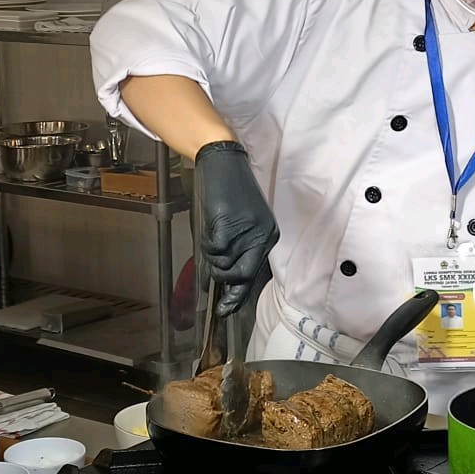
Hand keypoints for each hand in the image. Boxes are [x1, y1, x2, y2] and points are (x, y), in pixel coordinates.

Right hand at [195, 141, 277, 316]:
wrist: (222, 163)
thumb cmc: (231, 193)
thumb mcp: (243, 223)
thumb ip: (240, 250)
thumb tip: (229, 282)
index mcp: (268, 235)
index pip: (254, 274)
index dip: (237, 295)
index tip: (224, 309)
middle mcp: (262, 234)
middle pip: (241, 275)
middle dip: (223, 277)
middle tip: (211, 274)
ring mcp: (246, 229)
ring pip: (224, 263)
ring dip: (212, 258)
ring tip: (211, 240)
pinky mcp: (228, 222)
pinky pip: (213, 248)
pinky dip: (206, 244)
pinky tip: (208, 230)